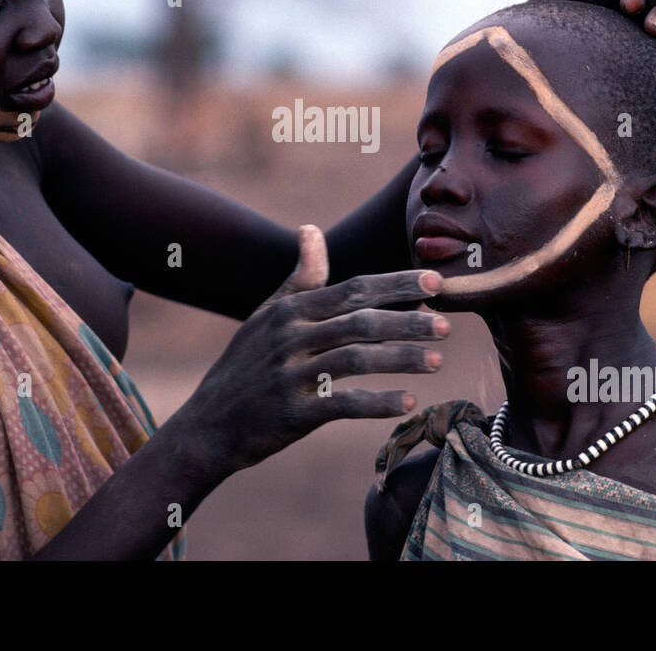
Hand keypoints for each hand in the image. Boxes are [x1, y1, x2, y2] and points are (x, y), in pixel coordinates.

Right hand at [175, 225, 446, 474]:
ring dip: (400, 360)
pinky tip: (407, 402)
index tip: (435, 281)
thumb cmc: (246, 365)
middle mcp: (290, 337)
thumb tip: (310, 229)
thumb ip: (299, 277)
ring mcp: (290, 375)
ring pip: (355, 360)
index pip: (353, 290)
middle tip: (447, 323)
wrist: (208, 425)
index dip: (396, 284)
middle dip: (407, 321)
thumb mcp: (266, 316)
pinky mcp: (292, 413)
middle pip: (360, 322)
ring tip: (436, 361)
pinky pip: (342, 404)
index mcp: (290, 310)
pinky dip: (376, 403)